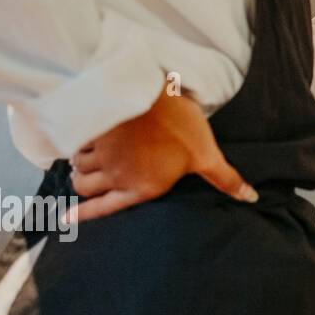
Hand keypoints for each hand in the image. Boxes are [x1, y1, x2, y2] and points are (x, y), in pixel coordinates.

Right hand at [66, 88, 256, 223]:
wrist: (145, 94)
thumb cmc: (180, 126)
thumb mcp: (207, 154)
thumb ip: (223, 178)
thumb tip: (249, 197)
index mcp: (144, 187)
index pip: (108, 208)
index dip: (86, 215)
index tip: (65, 220)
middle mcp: (117, 177)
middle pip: (85, 188)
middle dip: (85, 186)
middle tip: (86, 181)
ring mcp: (100, 157)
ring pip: (78, 170)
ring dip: (81, 166)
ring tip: (88, 158)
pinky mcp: (88, 135)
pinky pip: (75, 148)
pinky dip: (77, 146)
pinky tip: (80, 141)